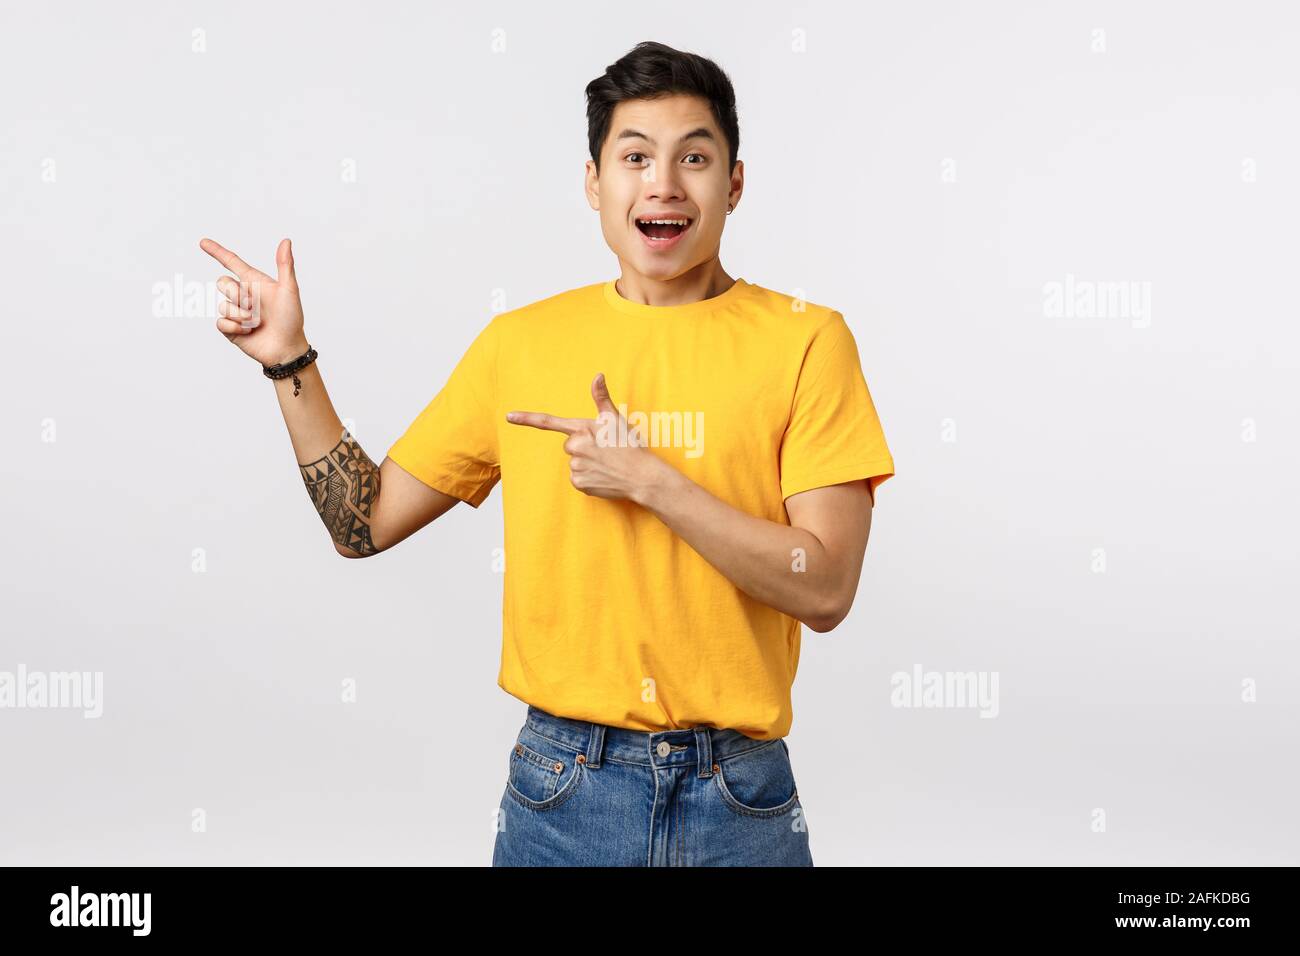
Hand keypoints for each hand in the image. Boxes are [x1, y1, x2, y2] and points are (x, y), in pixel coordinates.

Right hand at [200, 236, 308, 365]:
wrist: (287, 348)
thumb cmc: (291, 319)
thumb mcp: (289, 290)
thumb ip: (285, 265)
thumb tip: (286, 241)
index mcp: (254, 282)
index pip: (232, 263)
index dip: (217, 252)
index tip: (203, 242)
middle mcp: (243, 295)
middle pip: (222, 282)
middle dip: (237, 293)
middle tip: (255, 306)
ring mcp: (235, 312)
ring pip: (223, 305)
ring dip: (241, 315)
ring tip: (257, 323)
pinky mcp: (230, 328)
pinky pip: (220, 322)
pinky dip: (235, 327)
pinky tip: (249, 332)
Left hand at [506, 373, 668, 502]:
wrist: (641, 475)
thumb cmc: (629, 445)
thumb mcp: (615, 419)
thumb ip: (601, 397)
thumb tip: (598, 375)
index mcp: (582, 428)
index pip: (549, 422)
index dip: (527, 418)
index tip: (509, 416)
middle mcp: (575, 447)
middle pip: (569, 445)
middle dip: (583, 446)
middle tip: (604, 450)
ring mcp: (576, 466)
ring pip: (574, 462)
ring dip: (587, 462)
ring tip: (606, 463)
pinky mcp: (579, 483)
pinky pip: (577, 478)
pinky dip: (588, 477)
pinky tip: (603, 476)